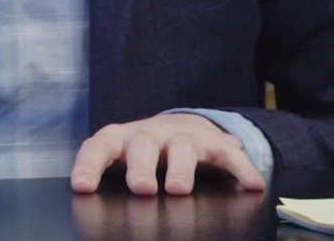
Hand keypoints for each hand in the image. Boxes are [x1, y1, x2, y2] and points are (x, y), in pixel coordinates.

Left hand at [70, 112, 265, 196]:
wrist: (183, 127)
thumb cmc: (146, 156)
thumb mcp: (126, 162)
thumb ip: (113, 180)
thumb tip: (92, 206)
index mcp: (123, 140)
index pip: (100, 146)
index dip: (90, 164)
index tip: (82, 186)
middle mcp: (151, 134)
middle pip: (143, 143)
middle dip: (140, 165)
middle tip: (140, 188)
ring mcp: (183, 137)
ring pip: (182, 146)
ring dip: (181, 167)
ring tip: (179, 190)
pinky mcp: (214, 143)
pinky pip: (228, 153)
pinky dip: (240, 167)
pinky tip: (252, 184)